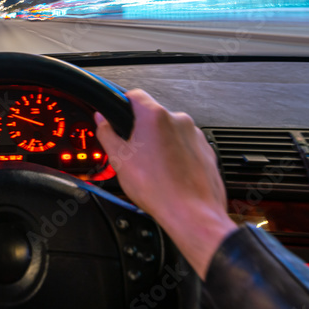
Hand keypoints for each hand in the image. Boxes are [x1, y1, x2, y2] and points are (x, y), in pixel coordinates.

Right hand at [95, 90, 235, 278]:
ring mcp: (195, 135)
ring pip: (170, 133)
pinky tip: (169, 175)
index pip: (135, 95)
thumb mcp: (120, 160)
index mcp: (155, 117)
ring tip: (154, 170)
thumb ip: (107, 134)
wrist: (192, 214)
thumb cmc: (159, 189)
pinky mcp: (206, 151)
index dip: (123, 103)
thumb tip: (102, 121)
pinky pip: (186, 147)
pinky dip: (177, 156)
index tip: (118, 114)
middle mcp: (179, 120)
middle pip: (153, 117)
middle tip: (134, 152)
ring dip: (161, 144)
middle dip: (142, 131)